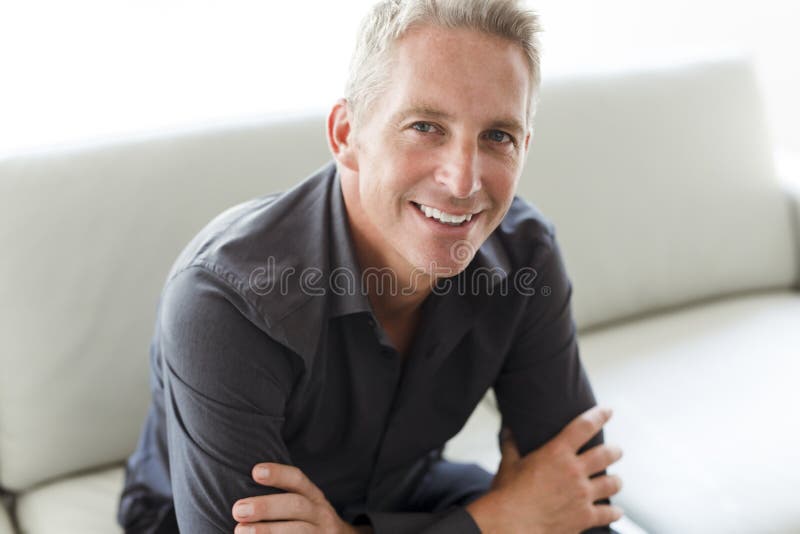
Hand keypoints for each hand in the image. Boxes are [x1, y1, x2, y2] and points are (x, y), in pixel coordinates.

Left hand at [231, 462, 367, 533]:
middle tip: (238, 510)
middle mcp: (320, 514)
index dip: (278, 474)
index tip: (255, 471)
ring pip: (299, 531)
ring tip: (240, 531)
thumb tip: (242, 500)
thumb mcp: (304, 505)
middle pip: (295, 505)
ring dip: (268, 531)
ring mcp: (321, 533)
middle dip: (266, 506)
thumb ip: (283, 499)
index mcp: (313, 496)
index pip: (297, 480)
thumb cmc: (308, 522)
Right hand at [467, 406, 623, 533]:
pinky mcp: (584, 517)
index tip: (608, 410)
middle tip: (616, 450)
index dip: (599, 415)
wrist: (512, 524)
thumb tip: (507, 429)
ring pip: (612, 483)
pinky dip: (614, 512)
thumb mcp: (508, 464)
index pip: (584, 426)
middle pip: (605, 455)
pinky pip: (607, 513)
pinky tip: (617, 512)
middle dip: (614, 451)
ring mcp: (582, 494)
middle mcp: (574, 471)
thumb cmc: (507, 493)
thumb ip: (510, 444)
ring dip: (616, 480)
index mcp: (557, 452)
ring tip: (617, 479)